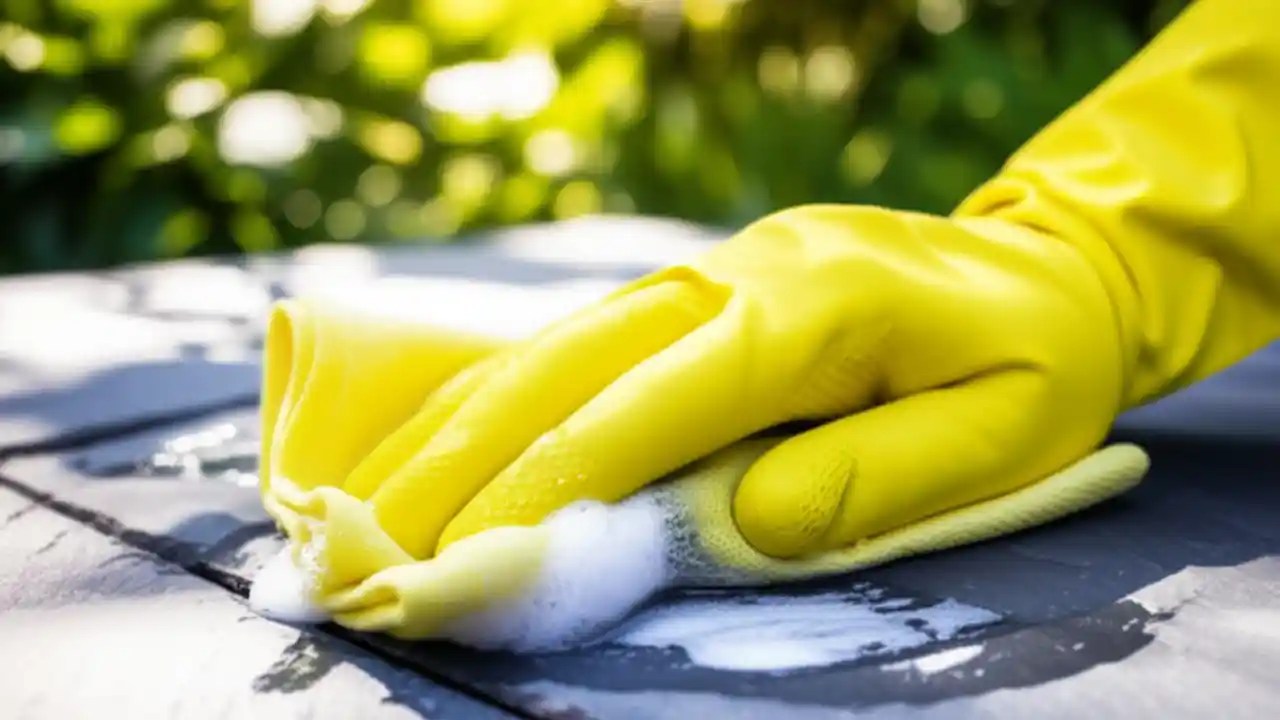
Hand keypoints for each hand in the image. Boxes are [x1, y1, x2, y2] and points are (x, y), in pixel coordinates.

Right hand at [341, 205, 1126, 561]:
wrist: (1048, 264)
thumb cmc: (1032, 362)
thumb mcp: (998, 436)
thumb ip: (861, 481)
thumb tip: (728, 527)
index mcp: (809, 306)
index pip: (651, 400)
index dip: (551, 482)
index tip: (466, 555)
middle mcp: (733, 271)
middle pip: (570, 362)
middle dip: (464, 458)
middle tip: (375, 540)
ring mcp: (707, 269)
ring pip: (556, 344)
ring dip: (460, 425)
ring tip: (376, 498)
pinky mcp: (696, 286)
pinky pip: (581, 342)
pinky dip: (502, 398)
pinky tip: (443, 441)